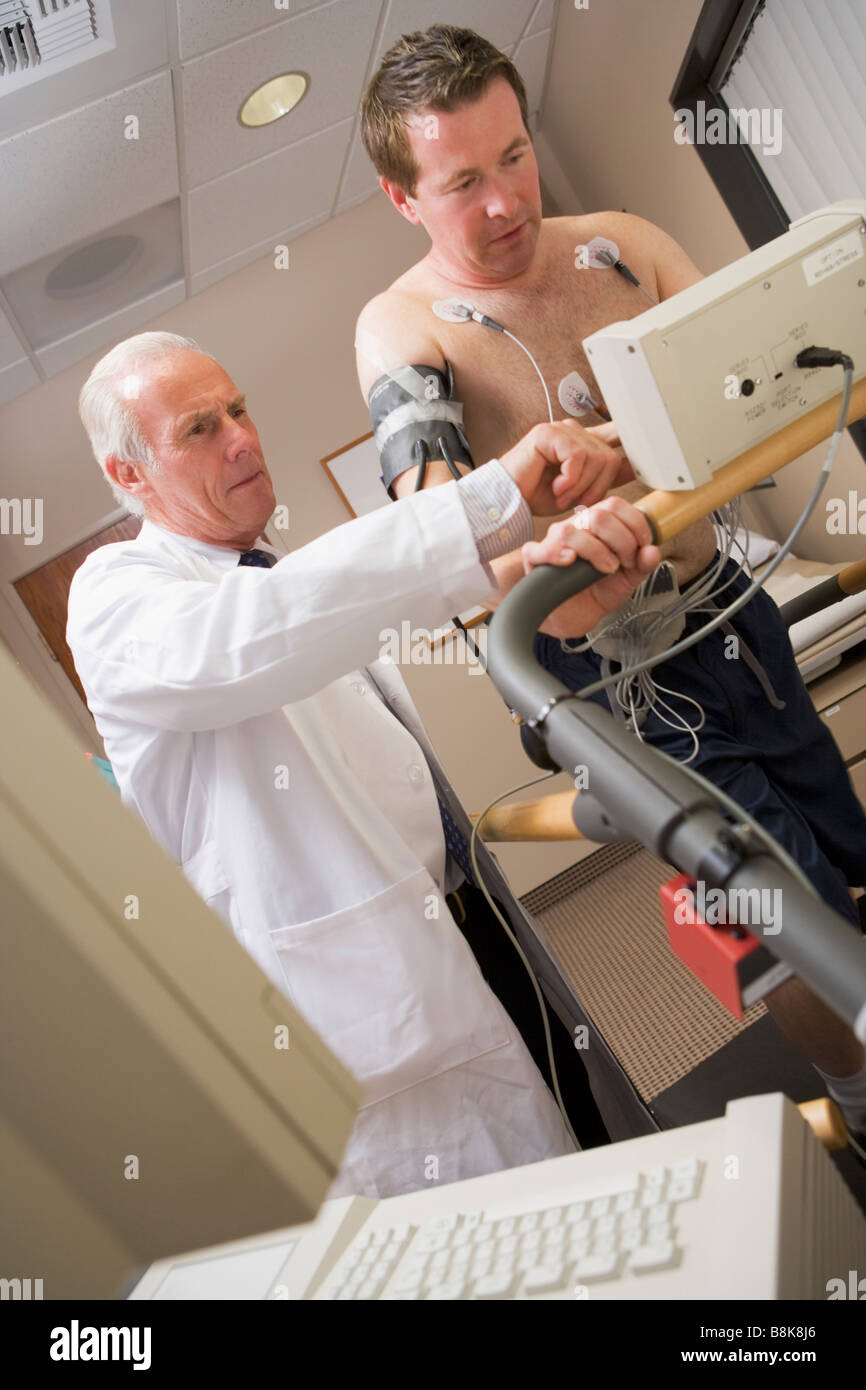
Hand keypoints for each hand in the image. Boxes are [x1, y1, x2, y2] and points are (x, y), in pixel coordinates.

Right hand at [498, 419, 631, 515]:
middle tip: (578, 502)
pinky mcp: (548, 434)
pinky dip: (570, 479)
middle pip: (609, 455)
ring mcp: (561, 429)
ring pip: (595, 457)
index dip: (631, 444)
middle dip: (597, 485)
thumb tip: (633, 467)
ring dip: (581, 486)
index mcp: (581, 442)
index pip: (617, 434)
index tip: (649, 456)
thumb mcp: (580, 491)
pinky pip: (577, 456)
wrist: (508, 503)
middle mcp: (573, 431)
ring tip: (563, 496)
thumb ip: (604, 476)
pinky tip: (556, 487)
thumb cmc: (536, 497)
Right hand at [521, 496, 660, 637]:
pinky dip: (553, 553)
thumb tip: (652, 551)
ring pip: (569, 531)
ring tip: (605, 569)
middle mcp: (575, 529)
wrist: (574, 618)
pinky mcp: (536, 561)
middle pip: (597, 515)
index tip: (643, 545)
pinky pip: (536, 550)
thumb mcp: (627, 581)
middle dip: (621, 540)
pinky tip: (569, 561)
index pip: (614, 505)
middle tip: (624, 563)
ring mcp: (553, 543)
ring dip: (595, 551)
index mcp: (597, 526)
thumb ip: (642, 566)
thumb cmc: (596, 593)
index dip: (634, 522)